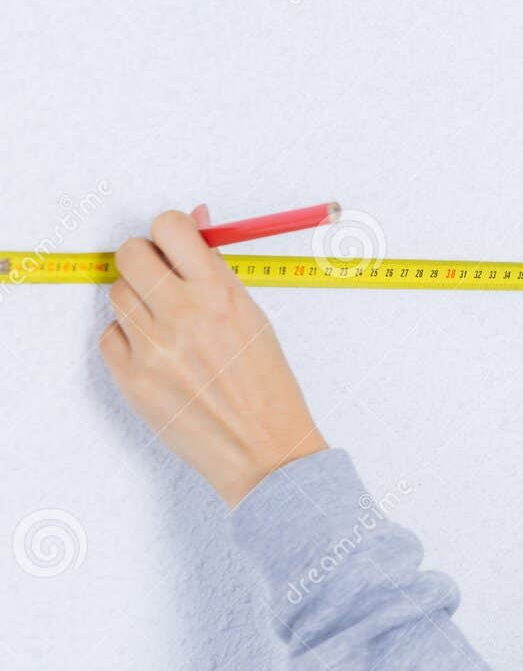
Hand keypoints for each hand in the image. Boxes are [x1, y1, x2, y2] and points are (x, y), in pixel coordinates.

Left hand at [98, 205, 328, 508]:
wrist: (263, 449)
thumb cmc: (266, 386)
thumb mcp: (254, 317)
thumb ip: (217, 270)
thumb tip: (194, 221)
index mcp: (220, 295)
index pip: (169, 227)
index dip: (169, 232)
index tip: (174, 246)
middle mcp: (184, 315)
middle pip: (129, 254)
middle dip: (144, 261)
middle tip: (161, 281)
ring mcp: (153, 347)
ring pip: (116, 293)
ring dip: (136, 302)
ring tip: (166, 327)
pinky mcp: (131, 377)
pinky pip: (109, 336)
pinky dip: (128, 340)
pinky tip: (157, 356)